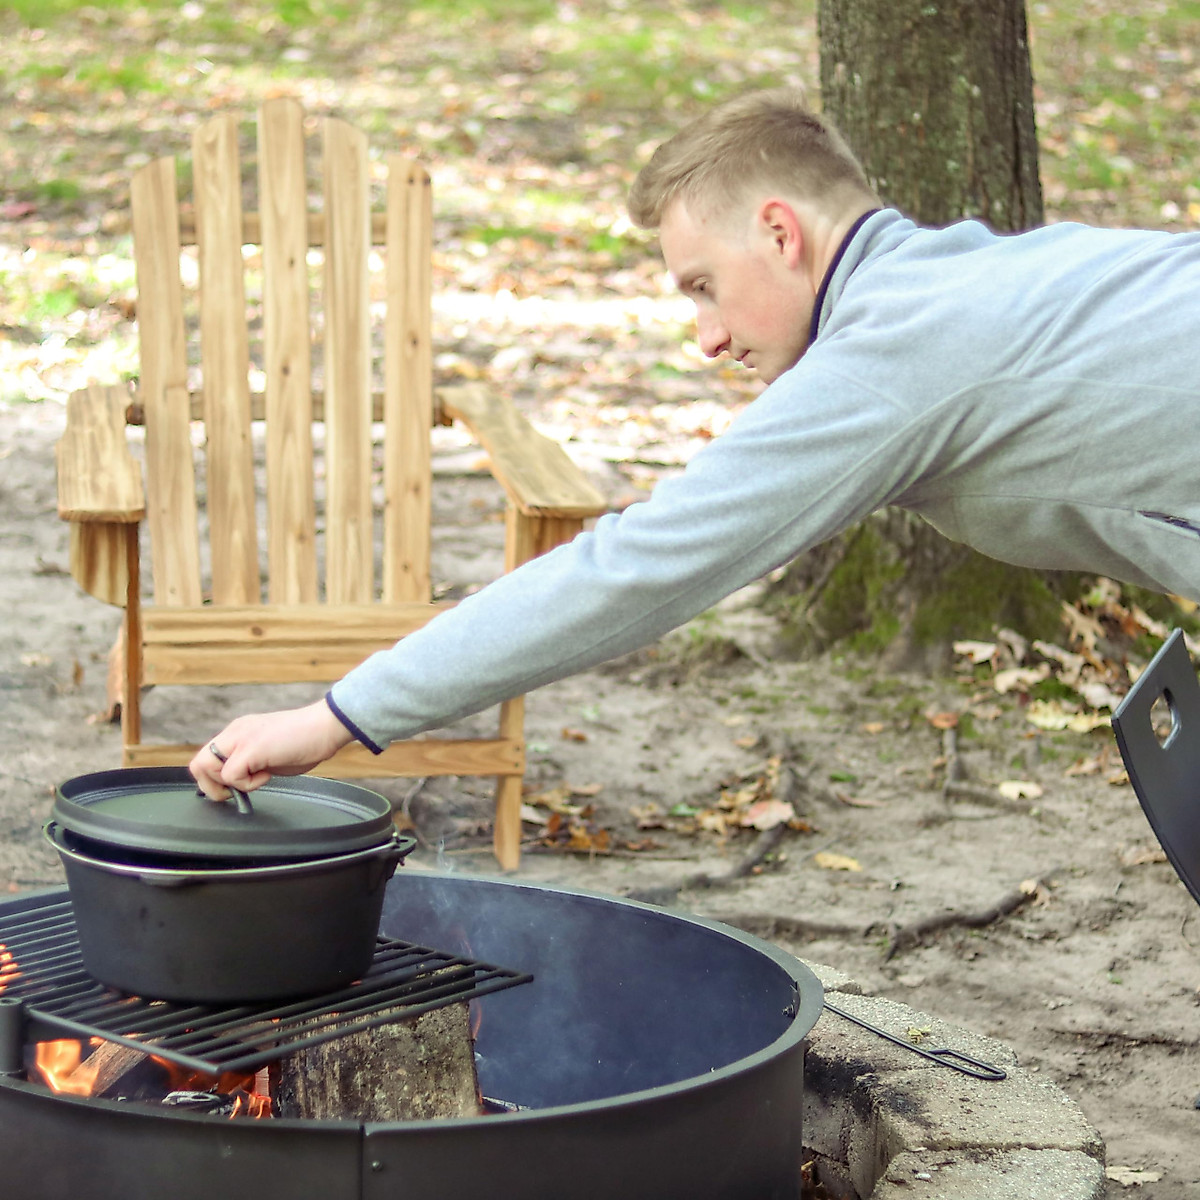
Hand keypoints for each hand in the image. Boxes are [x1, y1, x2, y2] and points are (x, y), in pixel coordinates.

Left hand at [190, 699, 354, 798]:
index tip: (233, 788)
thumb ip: (251, 762)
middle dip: (212, 786)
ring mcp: (241, 738)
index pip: (207, 757)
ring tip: (252, 781)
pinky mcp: (250, 748)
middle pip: (198, 763)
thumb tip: (241, 782)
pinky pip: (230, 775)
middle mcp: (235, 732)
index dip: (214, 779)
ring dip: (226, 784)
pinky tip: (267, 775)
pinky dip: (247, 784)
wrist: (326, 726)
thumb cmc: (307, 741)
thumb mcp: (269, 752)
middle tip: (235, 792)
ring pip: (205, 767)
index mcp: (239, 732)